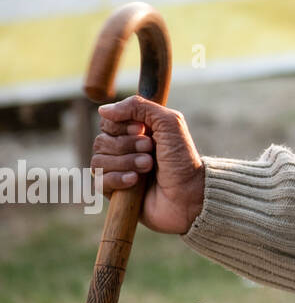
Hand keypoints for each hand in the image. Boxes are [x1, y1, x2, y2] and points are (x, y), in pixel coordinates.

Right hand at [92, 94, 205, 234]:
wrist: (189, 195)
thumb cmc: (183, 159)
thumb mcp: (170, 123)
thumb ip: (140, 107)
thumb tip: (104, 110)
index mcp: (137, 132)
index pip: (109, 121)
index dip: (122, 126)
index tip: (143, 130)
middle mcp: (124, 150)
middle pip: (101, 141)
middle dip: (127, 145)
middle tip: (150, 150)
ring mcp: (118, 171)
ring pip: (98, 161)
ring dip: (126, 162)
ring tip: (148, 166)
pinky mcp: (115, 192)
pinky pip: (99, 181)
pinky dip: (117, 179)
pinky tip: (135, 181)